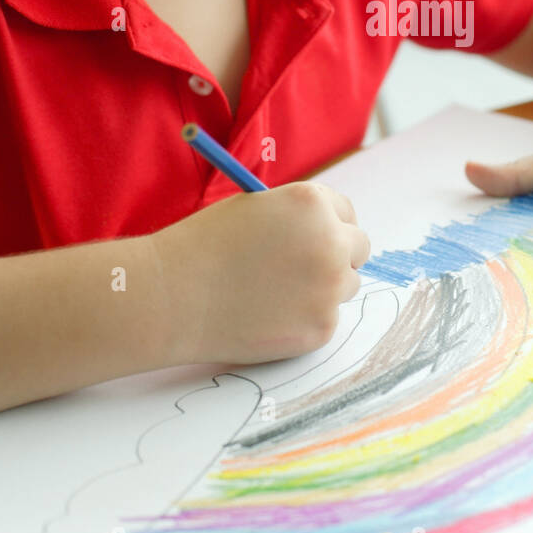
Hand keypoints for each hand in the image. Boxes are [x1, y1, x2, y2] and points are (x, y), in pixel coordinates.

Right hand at [154, 181, 370, 363]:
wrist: (173, 297)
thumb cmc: (204, 247)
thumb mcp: (254, 209)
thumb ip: (296, 217)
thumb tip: (328, 229)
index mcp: (312, 204)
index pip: (346, 212)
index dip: (328, 225)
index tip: (315, 237)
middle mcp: (330, 242)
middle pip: (358, 249)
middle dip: (337, 255)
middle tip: (304, 269)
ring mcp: (330, 288)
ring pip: (344, 286)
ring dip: (322, 289)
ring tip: (273, 293)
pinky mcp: (321, 328)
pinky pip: (325, 320)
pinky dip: (303, 320)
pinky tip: (266, 316)